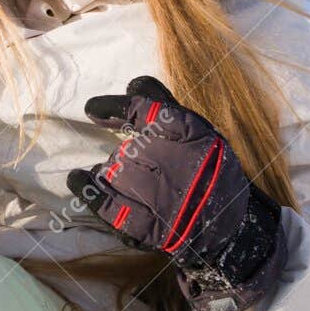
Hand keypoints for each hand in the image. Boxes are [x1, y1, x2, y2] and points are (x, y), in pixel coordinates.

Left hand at [66, 75, 280, 286]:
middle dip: (129, 153)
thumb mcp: (197, 130)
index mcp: (192, 136)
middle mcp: (172, 164)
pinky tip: (79, 178)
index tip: (92, 110)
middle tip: (139, 160)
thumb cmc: (210, 168)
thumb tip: (133, 85)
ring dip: (113, 171)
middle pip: (129, 148)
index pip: (146, 112)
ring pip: (116, 172)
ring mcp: (156, 197)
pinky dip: (88, 189)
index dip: (115, 108)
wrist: (230, 223)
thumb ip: (164, 106)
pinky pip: (105, 203)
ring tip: (124, 175)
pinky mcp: (144, 225)